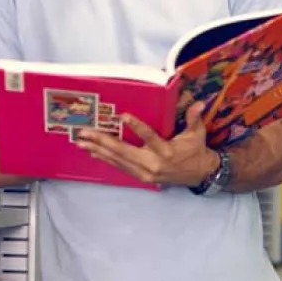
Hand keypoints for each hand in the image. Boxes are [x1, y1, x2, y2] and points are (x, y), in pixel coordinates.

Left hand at [73, 101, 218, 187]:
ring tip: (81, 142)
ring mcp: (145, 173)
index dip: (137, 127)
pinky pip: (121, 167)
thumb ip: (194, 118)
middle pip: (124, 151)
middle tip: (84, 133)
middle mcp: (153, 163)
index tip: (123, 116)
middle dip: (102, 141)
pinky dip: (106, 159)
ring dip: (98, 150)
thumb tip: (199, 103)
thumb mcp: (197, 134)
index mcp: (166, 151)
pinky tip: (93, 152)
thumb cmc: (196, 150)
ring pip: (118, 160)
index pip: (150, 137)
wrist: (200, 174)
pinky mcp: (141, 177)